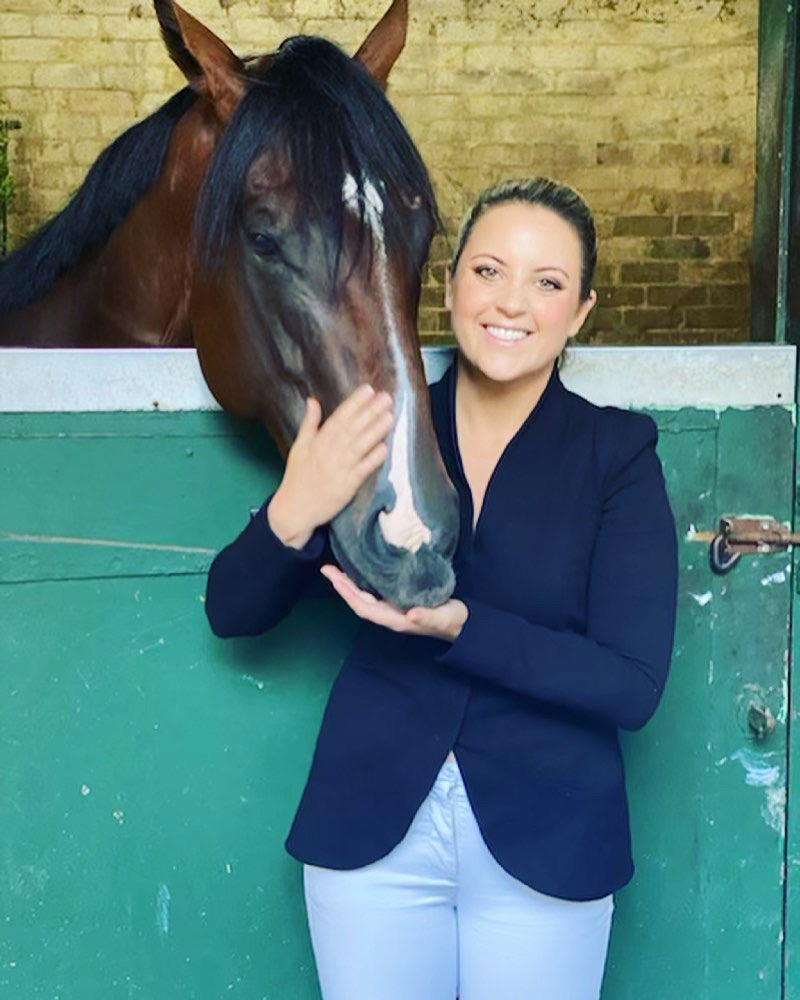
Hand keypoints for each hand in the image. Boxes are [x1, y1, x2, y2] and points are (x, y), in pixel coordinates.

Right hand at [269, 384, 394, 546]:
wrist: (295, 508)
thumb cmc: (297, 476)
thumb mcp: (299, 447)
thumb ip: (309, 423)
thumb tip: (312, 400)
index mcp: (318, 441)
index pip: (340, 418)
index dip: (355, 403)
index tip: (368, 390)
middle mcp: (330, 452)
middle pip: (353, 428)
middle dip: (370, 412)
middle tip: (386, 397)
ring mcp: (340, 468)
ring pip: (360, 446)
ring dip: (375, 431)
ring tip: (390, 416)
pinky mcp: (348, 485)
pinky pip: (363, 469)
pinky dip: (373, 458)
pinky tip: (385, 447)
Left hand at [319, 564, 468, 641]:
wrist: (461, 624)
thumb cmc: (451, 621)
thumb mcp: (443, 618)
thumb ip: (428, 617)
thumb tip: (411, 614)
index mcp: (395, 619)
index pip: (365, 607)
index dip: (349, 595)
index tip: (335, 579)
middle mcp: (389, 614)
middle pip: (359, 601)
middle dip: (342, 586)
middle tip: (327, 568)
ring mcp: (392, 608)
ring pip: (364, 596)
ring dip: (349, 584)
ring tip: (336, 568)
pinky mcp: (398, 600)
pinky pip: (374, 591)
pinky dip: (362, 581)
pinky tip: (359, 569)